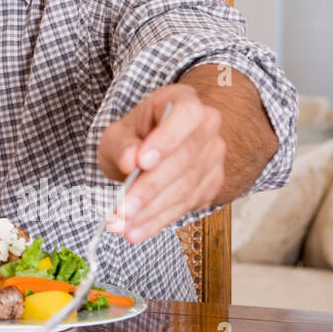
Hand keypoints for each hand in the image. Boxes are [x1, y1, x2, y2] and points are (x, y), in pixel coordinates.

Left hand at [97, 84, 226, 244]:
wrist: (149, 151)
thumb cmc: (134, 136)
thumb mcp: (117, 134)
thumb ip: (121, 144)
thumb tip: (129, 160)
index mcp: (184, 100)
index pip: (186, 115)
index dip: (167, 139)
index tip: (141, 162)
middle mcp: (207, 127)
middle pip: (184, 160)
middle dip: (149, 189)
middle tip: (121, 209)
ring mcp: (214, 157)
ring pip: (186, 188)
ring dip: (151, 212)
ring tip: (121, 226)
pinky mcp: (212, 184)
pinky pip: (186, 206)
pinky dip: (158, 221)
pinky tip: (136, 230)